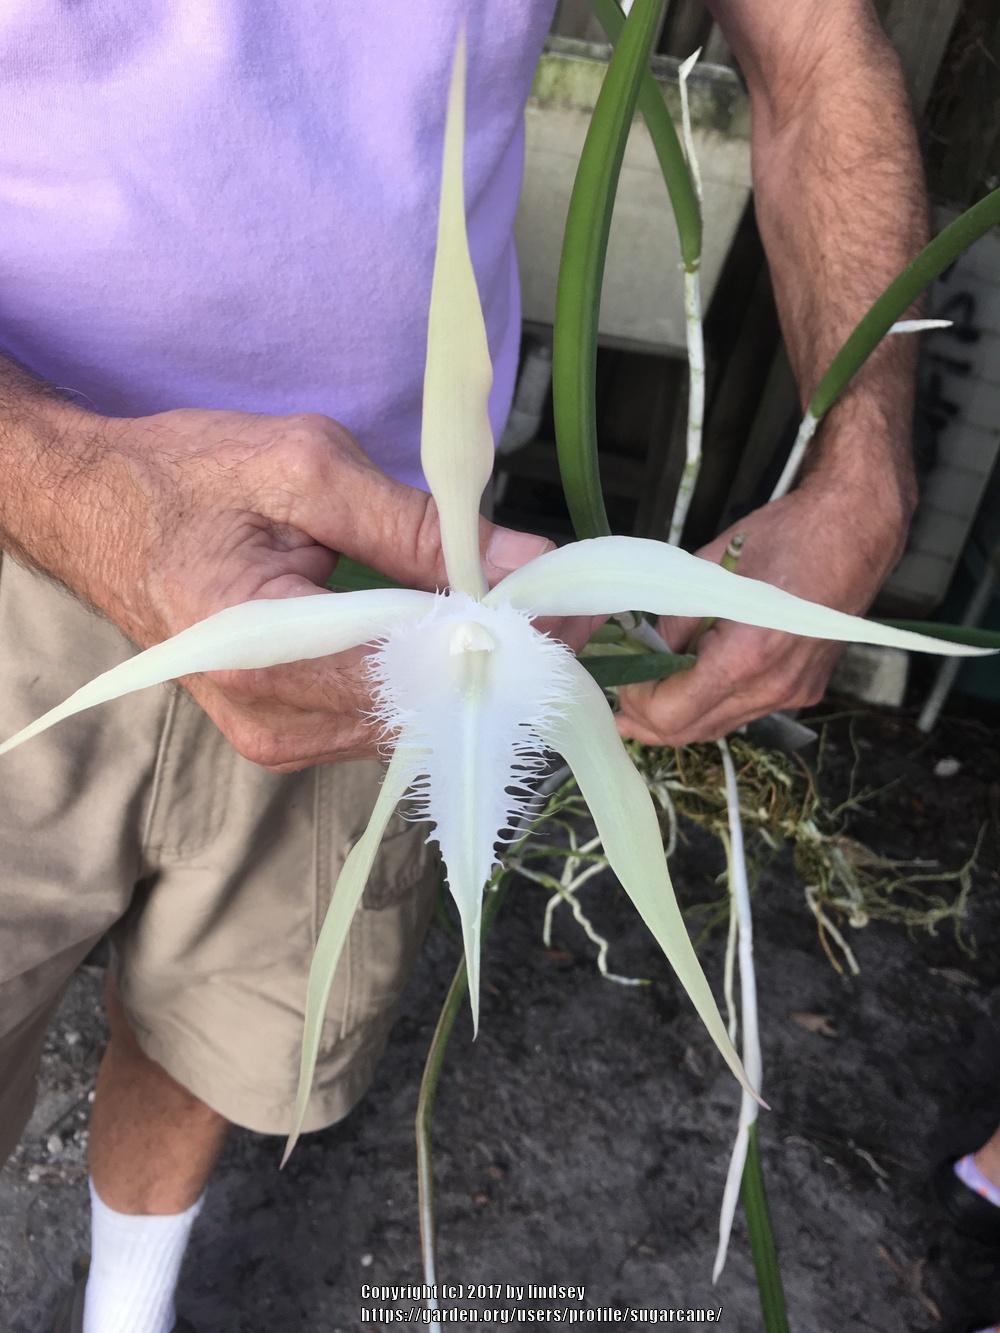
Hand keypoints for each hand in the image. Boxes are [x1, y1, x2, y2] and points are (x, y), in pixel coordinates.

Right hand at [53, 407, 588, 769]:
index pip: (414, 669)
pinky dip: (433, 683)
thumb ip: (415, 523)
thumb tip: (523, 560)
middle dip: (506, 660)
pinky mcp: (285, 734)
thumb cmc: (187, 476)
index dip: (505, 641)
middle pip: (422, 711)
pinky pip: (383, 721)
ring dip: (476, 674)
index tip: (572, 604)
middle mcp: (269, 719)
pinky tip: (465, 640)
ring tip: (526, 614)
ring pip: (412, 725)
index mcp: (260, 649)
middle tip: (569, 607)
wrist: (98, 509)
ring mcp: (276, 738)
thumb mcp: (304, 469)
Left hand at [615, 481, 910, 746]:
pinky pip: (746, 711)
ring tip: (649, 695)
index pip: (670, 714)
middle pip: (692, 732)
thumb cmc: (788, 536)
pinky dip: (714, 703)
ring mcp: (793, 694)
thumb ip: (672, 619)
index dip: (636, 703)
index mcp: (746, 657)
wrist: (856, 530)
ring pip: (718, 727)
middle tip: (622, 705)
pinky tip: (696, 681)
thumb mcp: (710, 570)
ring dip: (681, 715)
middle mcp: (773, 687)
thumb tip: (642, 649)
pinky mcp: (805, 690)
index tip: (622, 680)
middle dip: (650, 720)